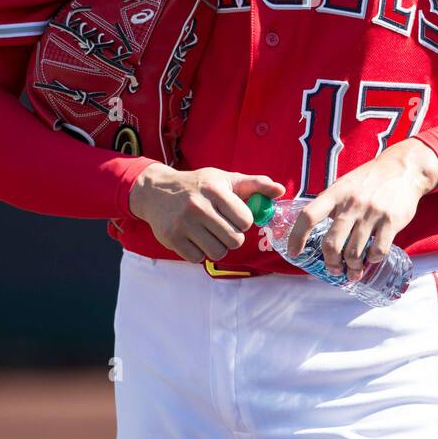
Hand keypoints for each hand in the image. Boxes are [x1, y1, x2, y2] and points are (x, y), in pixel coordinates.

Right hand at [128, 164, 284, 264]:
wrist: (156, 191)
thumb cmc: (198, 185)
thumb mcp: (224, 179)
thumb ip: (254, 184)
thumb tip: (280, 190)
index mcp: (214, 190)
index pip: (245, 220)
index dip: (244, 222)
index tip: (235, 217)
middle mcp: (197, 206)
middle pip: (234, 240)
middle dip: (233, 237)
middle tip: (223, 228)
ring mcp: (183, 224)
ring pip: (218, 252)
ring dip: (218, 247)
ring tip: (209, 234)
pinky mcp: (172, 239)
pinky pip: (198, 258)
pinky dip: (200, 252)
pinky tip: (194, 238)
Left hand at [285, 140, 437, 282]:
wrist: (403, 169)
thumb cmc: (369, 180)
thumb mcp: (344, 185)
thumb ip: (330, 205)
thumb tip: (311, 231)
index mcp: (335, 193)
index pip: (308, 216)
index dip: (297, 237)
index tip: (294, 253)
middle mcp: (351, 203)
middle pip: (332, 243)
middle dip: (331, 263)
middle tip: (334, 269)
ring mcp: (372, 213)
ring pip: (354, 252)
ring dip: (352, 268)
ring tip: (353, 271)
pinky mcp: (391, 221)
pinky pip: (378, 251)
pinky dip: (372, 260)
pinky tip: (371, 259)